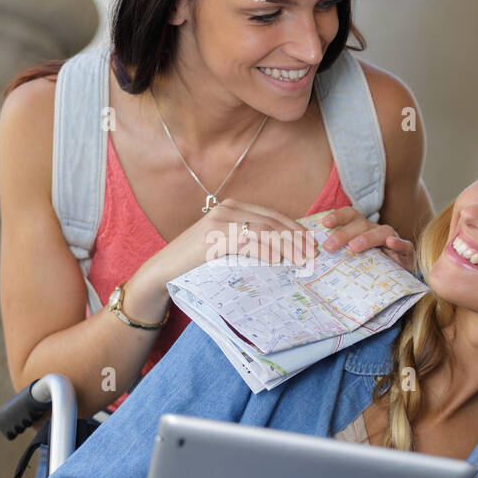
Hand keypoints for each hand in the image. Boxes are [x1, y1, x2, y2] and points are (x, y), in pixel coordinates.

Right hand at [146, 198, 319, 284]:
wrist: (165, 269)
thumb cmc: (198, 261)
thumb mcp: (228, 247)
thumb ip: (250, 242)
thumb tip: (284, 250)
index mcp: (234, 207)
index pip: (272, 215)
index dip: (295, 228)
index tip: (311, 243)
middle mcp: (228, 209)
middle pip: (271, 221)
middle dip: (296, 238)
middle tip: (312, 253)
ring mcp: (220, 220)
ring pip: (263, 231)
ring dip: (286, 246)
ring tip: (300, 259)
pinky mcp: (213, 236)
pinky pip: (246, 241)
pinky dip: (264, 251)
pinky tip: (277, 260)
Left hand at [318, 207, 415, 272]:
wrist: (399, 277)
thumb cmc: (371, 265)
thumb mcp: (353, 258)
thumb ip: (337, 253)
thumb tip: (313, 254)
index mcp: (363, 228)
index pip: (350, 215)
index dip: (338, 216)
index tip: (324, 224)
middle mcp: (376, 230)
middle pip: (361, 224)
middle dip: (344, 233)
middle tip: (329, 246)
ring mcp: (393, 239)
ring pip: (382, 232)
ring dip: (367, 238)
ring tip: (354, 247)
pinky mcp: (407, 252)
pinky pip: (404, 245)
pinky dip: (398, 243)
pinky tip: (391, 242)